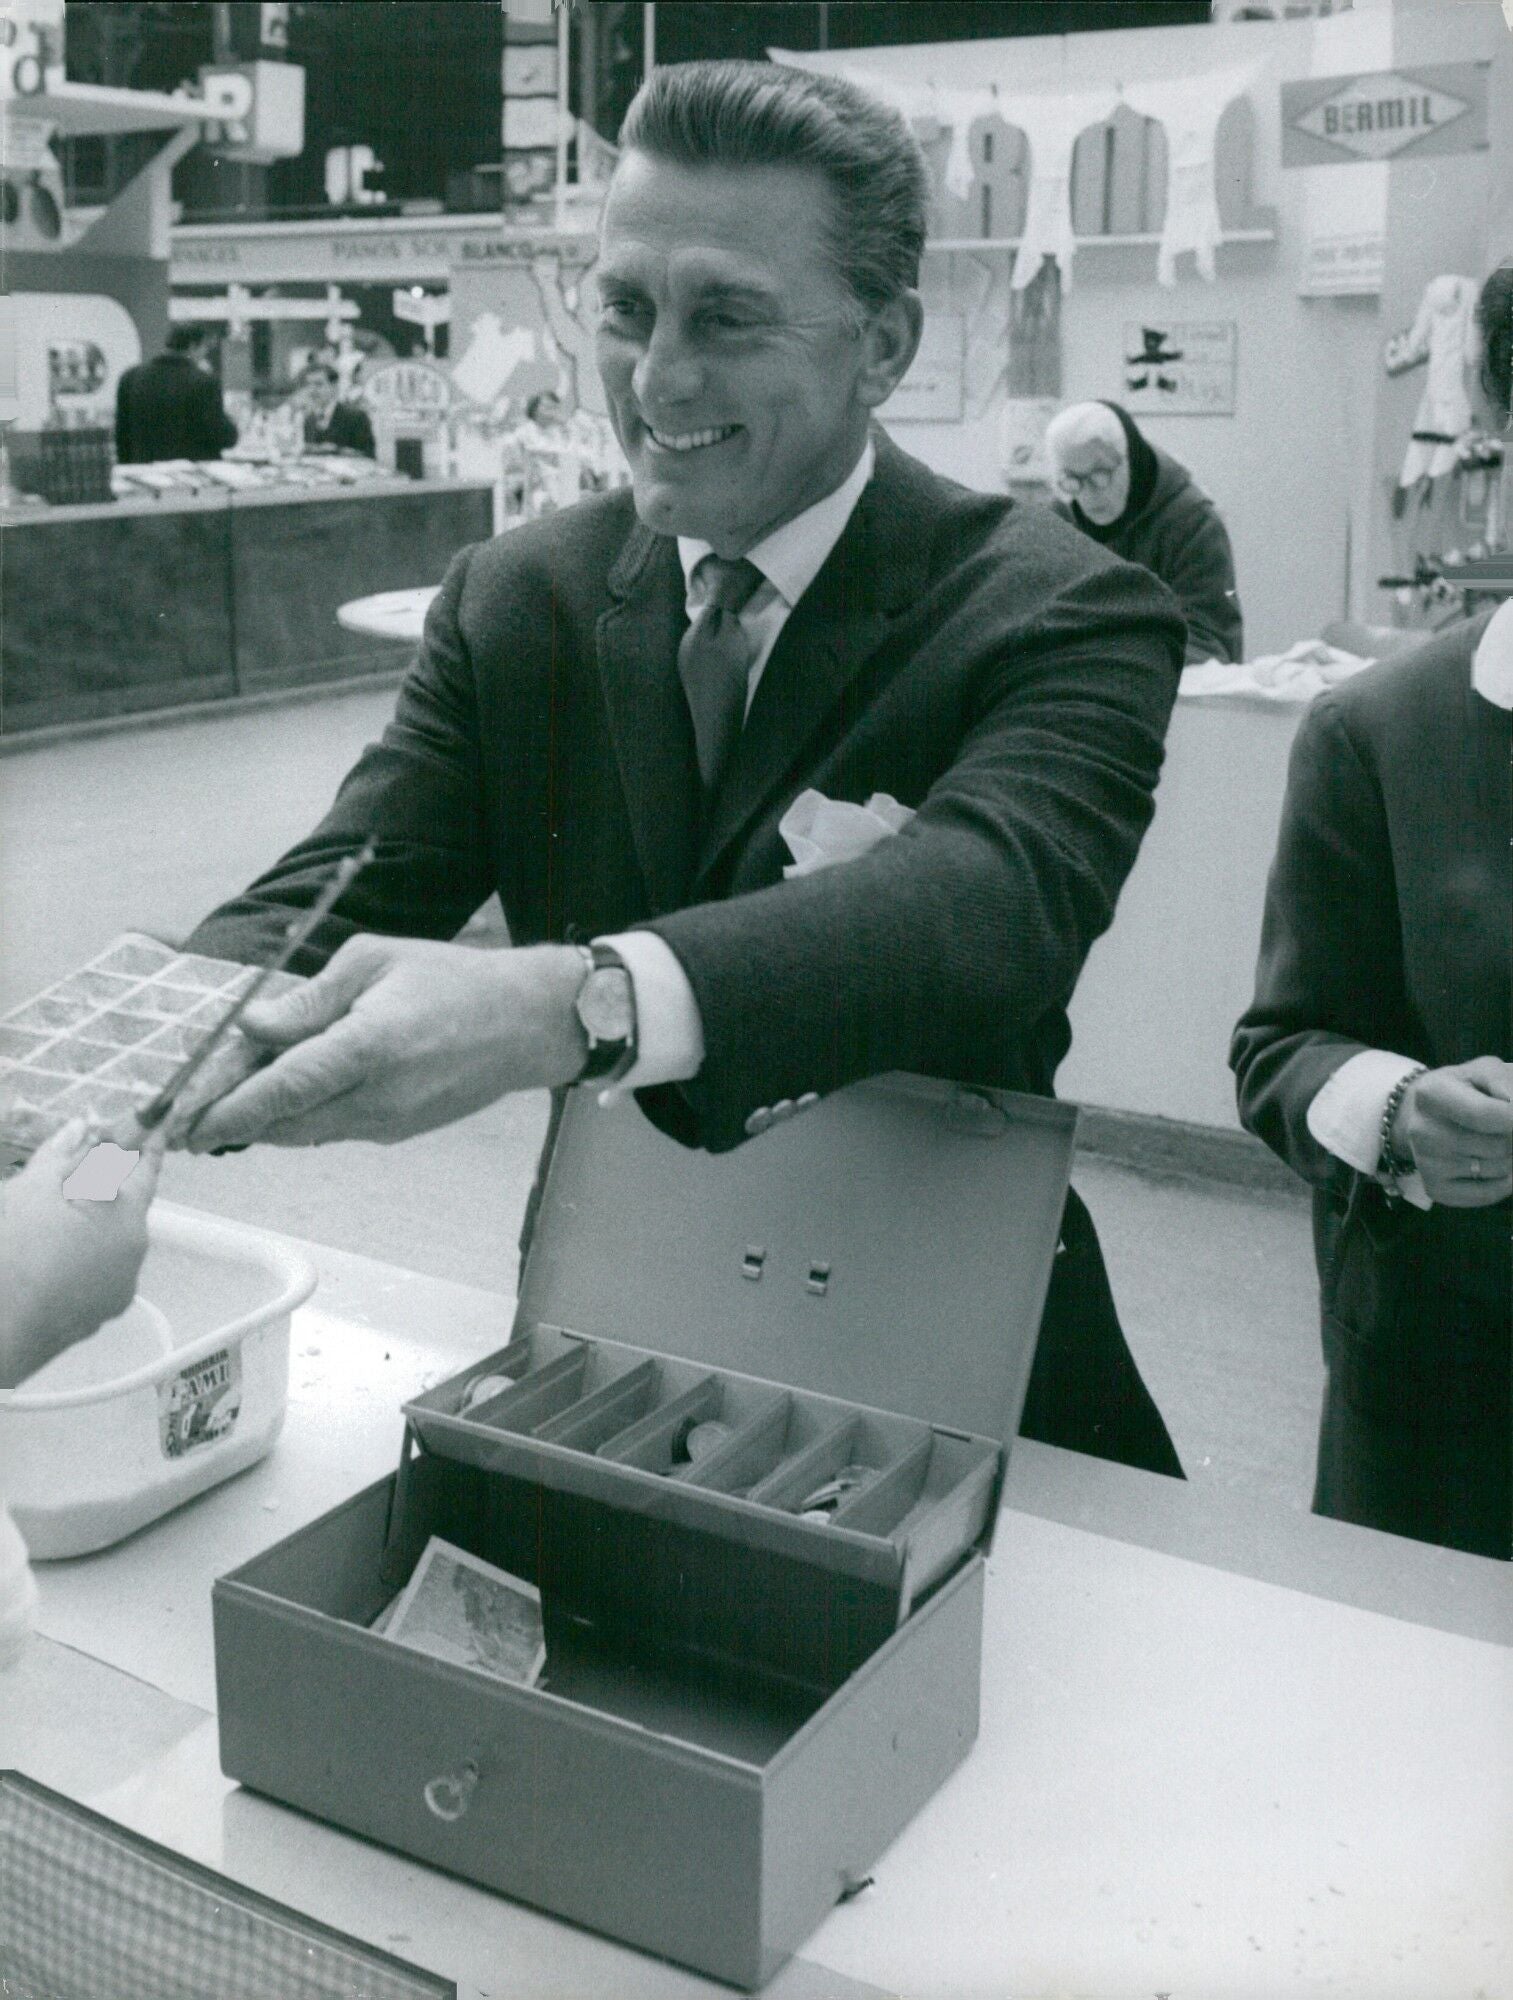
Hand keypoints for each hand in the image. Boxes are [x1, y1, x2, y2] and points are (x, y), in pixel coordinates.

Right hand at [1, 1119, 165, 1387]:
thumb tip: (80, 1128)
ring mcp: (123, 1282)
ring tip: (48, 1227)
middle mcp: (134, 1248)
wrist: (3, 1327)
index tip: (156, 1129)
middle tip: (74, 1178)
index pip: (146, 1169)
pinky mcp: (106, 1310)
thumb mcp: (31, 1191)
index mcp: (124, 1212)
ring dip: (91, 1227)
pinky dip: (84, 1259)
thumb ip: (62, 1155)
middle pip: (125, 1205)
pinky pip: (102, 1272)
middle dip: (104, 1189)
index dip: (150, 1147)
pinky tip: (52, 1258)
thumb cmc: (15, 1253)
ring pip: (111, 1240)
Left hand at [181, 935, 589, 1152]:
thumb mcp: (374, 961)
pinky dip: (304, 1117)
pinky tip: (293, 1092)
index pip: (281, 1089)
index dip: (227, 1109)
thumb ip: (309, 998)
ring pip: (305, 1133)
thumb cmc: (454, 981)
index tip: (187, 1120)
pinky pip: (334, 1129)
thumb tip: (253, 1026)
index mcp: (367, 1046)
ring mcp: (388, 1121)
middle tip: (194, 1111)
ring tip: (235, 1099)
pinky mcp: (398, 1131)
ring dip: (266, 1121)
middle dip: (234, 1121)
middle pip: (283, 1124)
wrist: (524, 1024)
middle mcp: (376, 1096)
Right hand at [1393, 1057, 1512, 1207]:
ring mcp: (1426, 1162)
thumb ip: (1507, 1083)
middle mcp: (1422, 1131)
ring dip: (1510, 1157)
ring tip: (1494, 1142)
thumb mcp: (1485, 1071)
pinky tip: (1494, 1165)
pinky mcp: (1434, 1188)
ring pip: (1499, 1169)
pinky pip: (1489, 1194)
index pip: (1488, 1114)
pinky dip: (1504, 1182)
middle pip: (1499, 1145)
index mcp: (1432, 1093)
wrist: (1424, 1113)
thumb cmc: (1462, 1089)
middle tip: (1503, 1127)